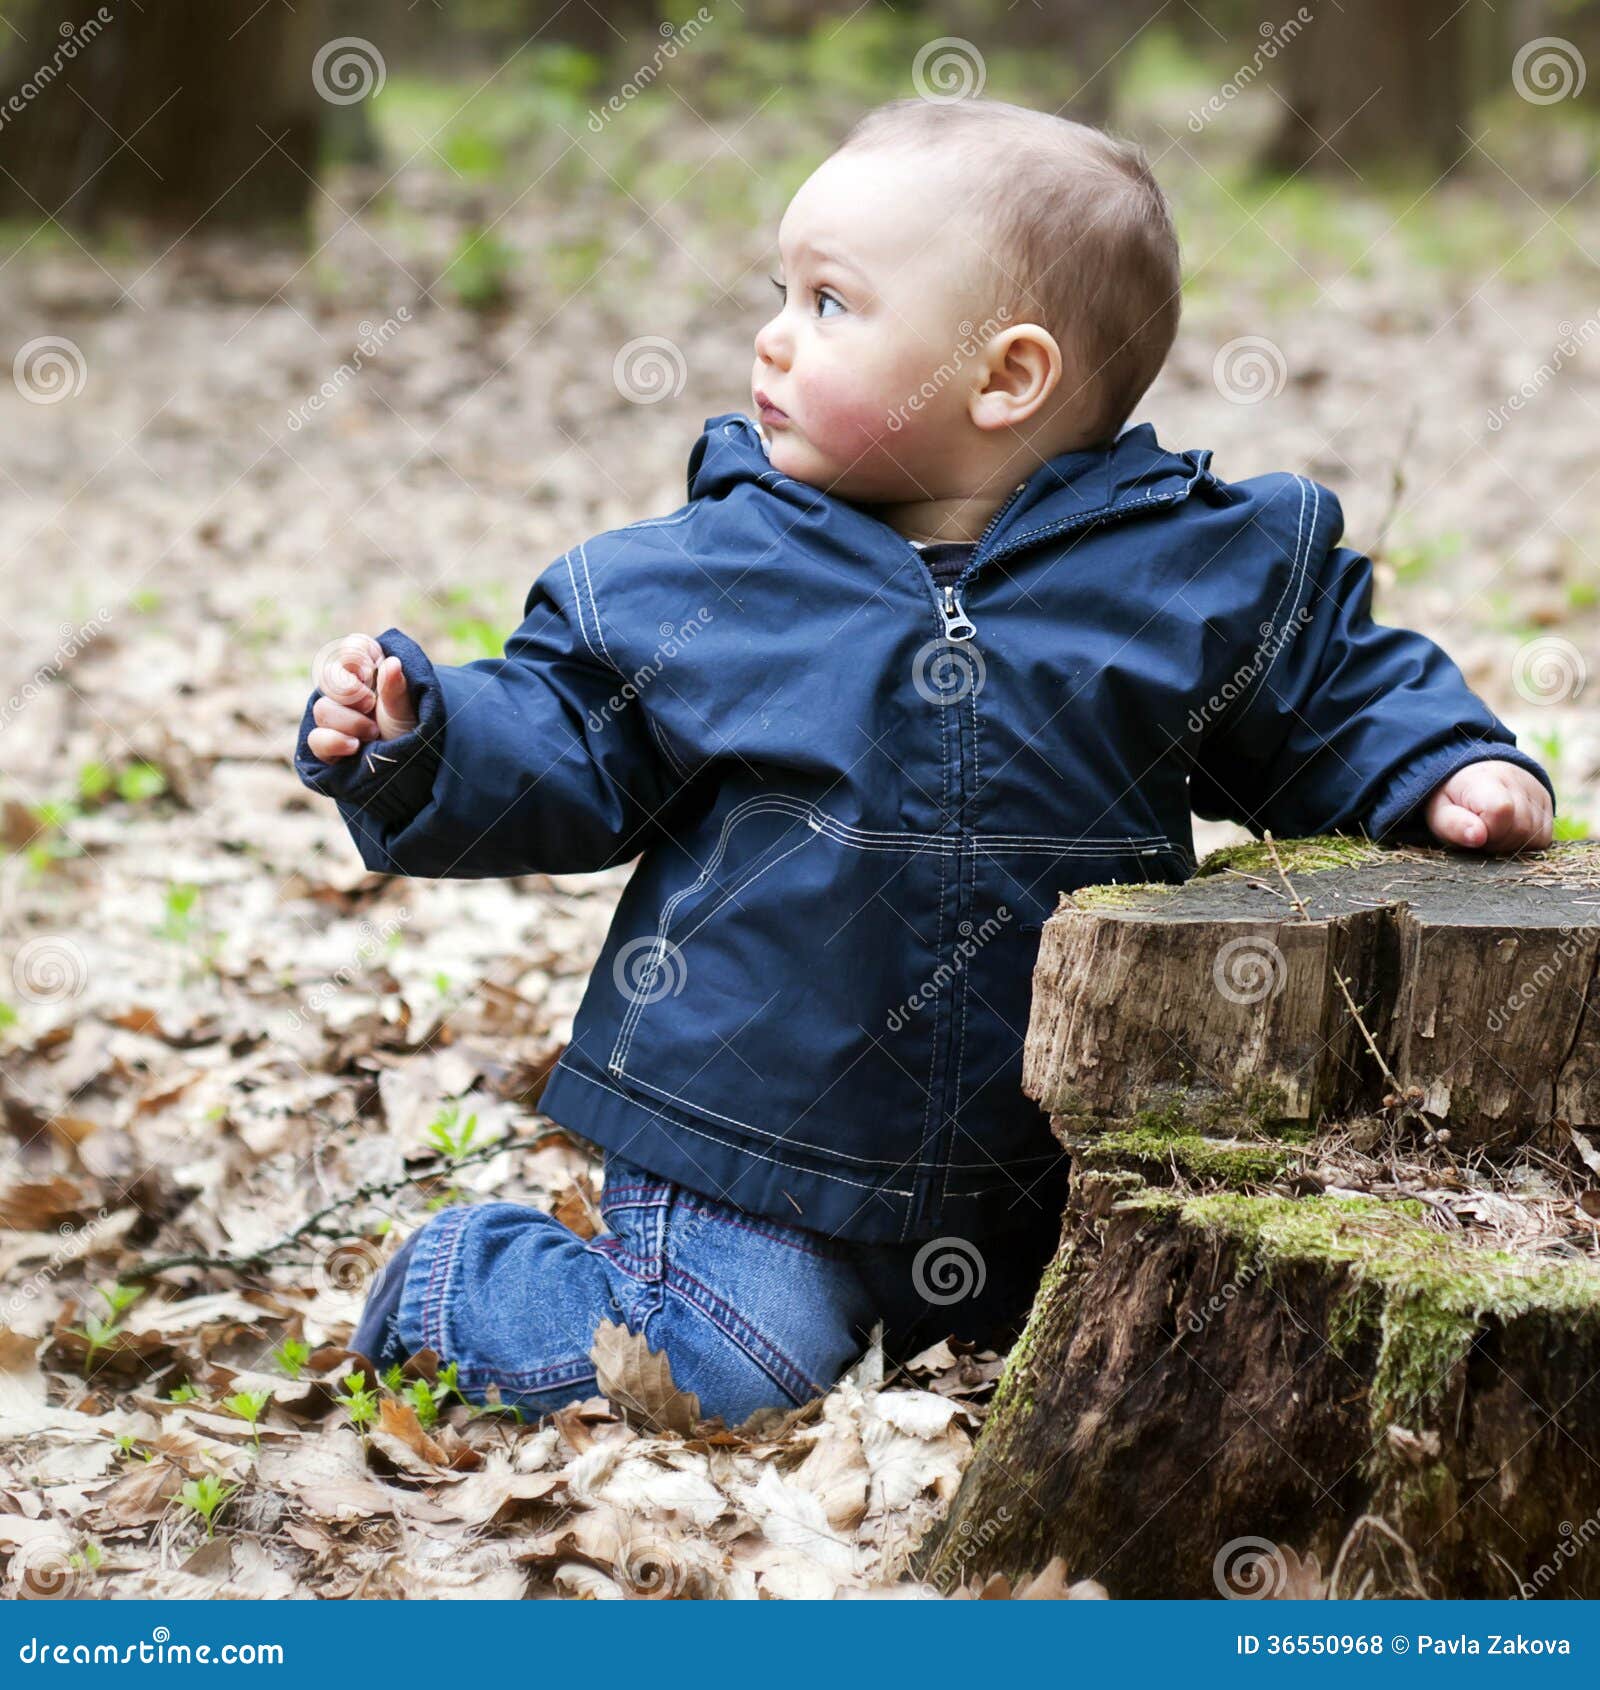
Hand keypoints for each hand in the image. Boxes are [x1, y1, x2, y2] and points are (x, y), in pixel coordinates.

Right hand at [307, 634, 418, 761]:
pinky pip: (316, 738)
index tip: (368, 671)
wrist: (411, 771)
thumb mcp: (409, 712)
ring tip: (373, 733)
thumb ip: (397, 689)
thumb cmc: (412, 735)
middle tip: (370, 704)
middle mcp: (349, 693)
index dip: (355, 656)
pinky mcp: (325, 744)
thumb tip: (392, 662)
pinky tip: (354, 747)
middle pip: (329, 676)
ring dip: (350, 722)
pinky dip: (335, 741)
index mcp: (373, 675)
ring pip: (322, 709)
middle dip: (349, 691)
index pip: (353, 648)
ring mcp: (335, 718)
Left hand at [1423, 760, 1552, 851]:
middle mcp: (1519, 781)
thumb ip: (1453, 825)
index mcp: (1485, 779)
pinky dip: (1523, 844)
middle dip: (1496, 843)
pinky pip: (1543, 839)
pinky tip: (1506, 833)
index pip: (1501, 809)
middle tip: (1479, 835)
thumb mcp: (1439, 813)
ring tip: (1491, 832)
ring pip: (1534, 837)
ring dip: (1510, 845)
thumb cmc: (1452, 801)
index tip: (1473, 832)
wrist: (1471, 779)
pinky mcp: (1548, 805)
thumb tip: (1477, 837)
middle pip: (1520, 829)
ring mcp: (1537, 792)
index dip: (1487, 832)